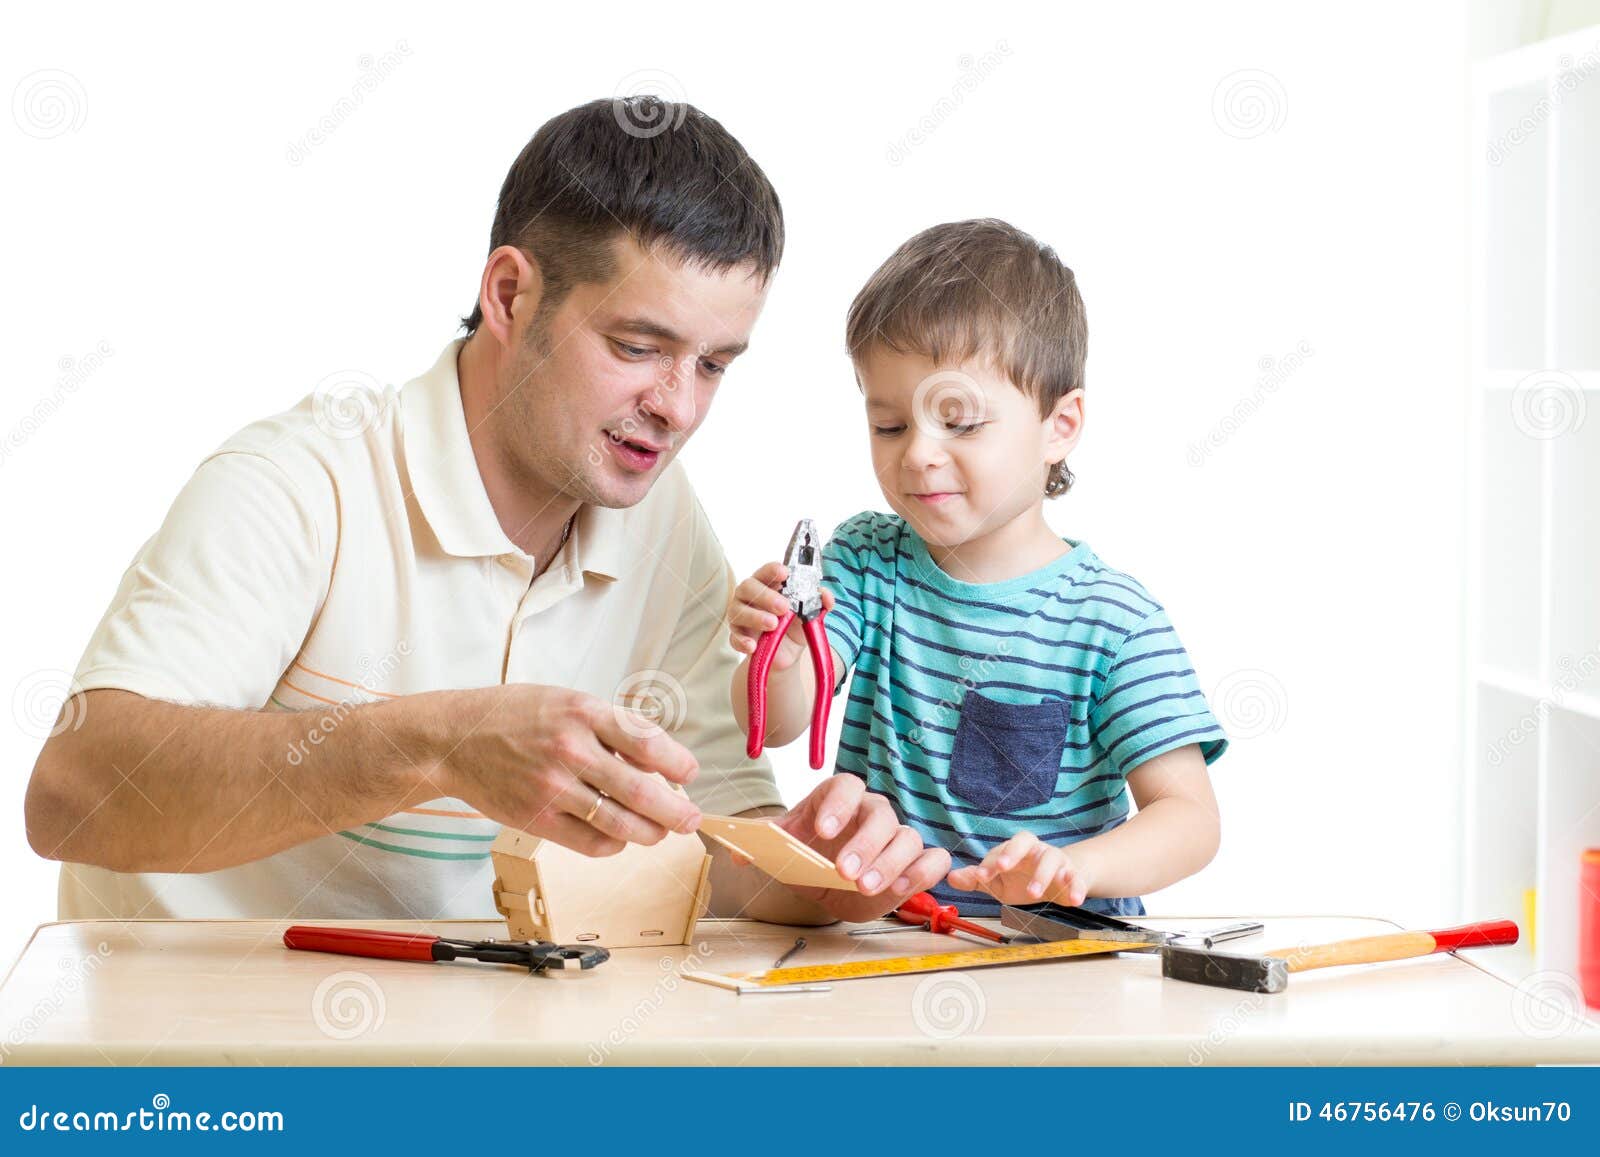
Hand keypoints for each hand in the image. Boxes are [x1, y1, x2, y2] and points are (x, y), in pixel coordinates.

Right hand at [433, 684, 701, 856]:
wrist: (455, 739)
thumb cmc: (516, 716)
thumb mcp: (567, 701)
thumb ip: (611, 727)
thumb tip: (658, 760)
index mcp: (583, 712)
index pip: (647, 743)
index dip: (678, 763)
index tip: (690, 774)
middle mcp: (570, 749)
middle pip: (641, 791)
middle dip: (676, 811)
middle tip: (692, 819)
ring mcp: (552, 787)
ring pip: (620, 823)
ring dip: (651, 833)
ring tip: (661, 832)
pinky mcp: (537, 819)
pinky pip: (591, 842)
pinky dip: (614, 844)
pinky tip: (620, 837)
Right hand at [728, 561, 834, 668]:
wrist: (786, 654)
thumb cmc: (794, 625)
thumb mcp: (810, 615)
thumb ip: (819, 603)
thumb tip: (826, 596)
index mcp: (768, 585)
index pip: (766, 571)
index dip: (773, 570)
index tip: (785, 573)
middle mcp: (750, 596)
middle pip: (748, 587)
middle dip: (766, 596)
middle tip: (784, 606)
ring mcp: (741, 616)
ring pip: (738, 610)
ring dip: (756, 617)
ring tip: (773, 624)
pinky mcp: (737, 637)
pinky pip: (734, 637)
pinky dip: (742, 641)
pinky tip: (752, 645)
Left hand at [769, 774, 950, 921]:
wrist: (828, 878)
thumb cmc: (808, 853)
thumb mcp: (784, 847)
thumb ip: (763, 845)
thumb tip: (737, 853)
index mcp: (838, 799)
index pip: (845, 786)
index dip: (837, 804)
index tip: (820, 829)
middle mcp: (872, 812)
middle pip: (879, 815)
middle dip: (863, 844)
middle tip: (844, 872)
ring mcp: (897, 836)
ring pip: (907, 838)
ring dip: (890, 863)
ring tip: (868, 888)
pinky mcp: (917, 862)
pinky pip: (933, 858)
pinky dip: (925, 871)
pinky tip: (906, 888)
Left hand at [945, 832, 1093, 905]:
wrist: (1061, 880)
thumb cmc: (1024, 878)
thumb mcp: (999, 882)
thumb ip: (977, 880)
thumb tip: (950, 878)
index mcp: (1015, 849)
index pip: (1001, 849)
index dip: (990, 862)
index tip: (981, 877)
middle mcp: (1035, 849)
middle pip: (1025, 840)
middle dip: (1013, 852)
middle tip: (1003, 867)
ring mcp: (1056, 860)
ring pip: (1051, 859)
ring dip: (1042, 875)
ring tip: (1034, 894)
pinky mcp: (1074, 875)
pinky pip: (1077, 877)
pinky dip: (1076, 887)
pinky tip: (1074, 900)